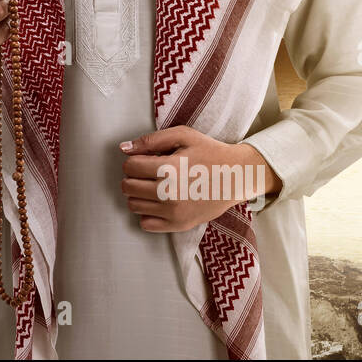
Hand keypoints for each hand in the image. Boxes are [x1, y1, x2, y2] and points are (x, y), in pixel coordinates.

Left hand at [118, 126, 276, 231]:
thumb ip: (151, 140)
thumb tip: (124, 148)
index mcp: (169, 168)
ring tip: (154, 186)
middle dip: (133, 177)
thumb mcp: (183, 136)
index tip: (145, 160)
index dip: (134, 161)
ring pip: (133, 205)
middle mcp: (169, 193)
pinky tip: (160, 202)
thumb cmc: (210, 153)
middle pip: (127, 187)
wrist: (237, 176)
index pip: (129, 167)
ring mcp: (173, 212)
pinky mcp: (179, 225)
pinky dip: (147, 212)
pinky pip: (145, 223)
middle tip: (148, 173)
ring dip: (138, 194)